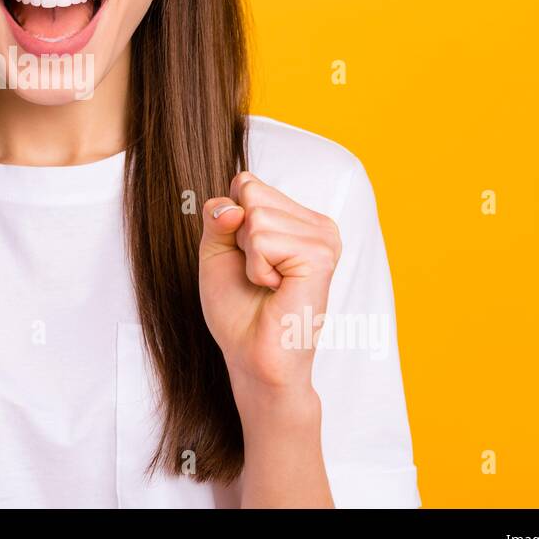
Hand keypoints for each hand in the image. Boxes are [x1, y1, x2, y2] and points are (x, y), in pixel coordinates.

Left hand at [198, 171, 341, 393]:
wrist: (252, 356)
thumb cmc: (238, 309)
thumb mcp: (216, 251)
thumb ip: (218, 216)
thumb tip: (234, 205)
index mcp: (297, 219)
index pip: (246, 182)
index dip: (229, 220)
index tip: (246, 258)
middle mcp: (316, 224)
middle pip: (250, 190)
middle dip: (238, 236)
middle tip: (258, 273)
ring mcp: (322, 237)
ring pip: (255, 215)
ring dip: (249, 257)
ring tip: (269, 284)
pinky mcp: (320, 255)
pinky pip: (263, 239)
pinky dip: (257, 268)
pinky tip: (276, 289)